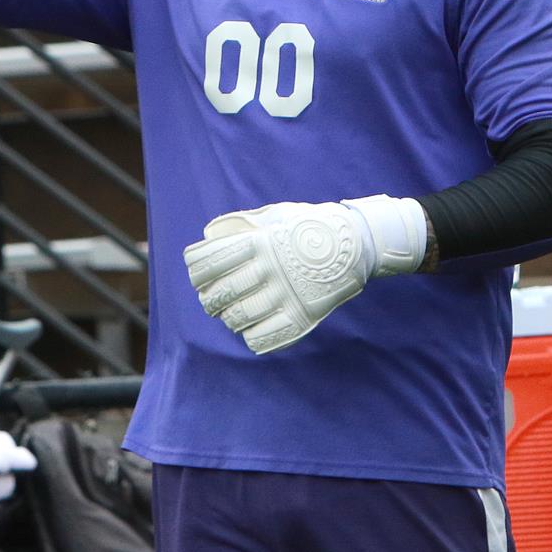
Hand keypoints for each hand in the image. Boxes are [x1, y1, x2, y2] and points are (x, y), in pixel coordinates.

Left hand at [184, 196, 426, 354]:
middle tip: (210, 300)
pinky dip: (250, 336)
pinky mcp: (301, 315)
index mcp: (260, 242)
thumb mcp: (276, 215)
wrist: (355, 243)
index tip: (196, 275)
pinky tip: (250, 329)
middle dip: (209, 299)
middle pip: (221, 293)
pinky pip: (263, 336)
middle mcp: (270, 269)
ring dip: (228, 318)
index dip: (197, 271)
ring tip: (230, 314)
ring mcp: (286, 294)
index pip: (212, 261)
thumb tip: (208, 236)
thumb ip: (243, 225)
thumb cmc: (309, 226)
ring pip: (239, 317)